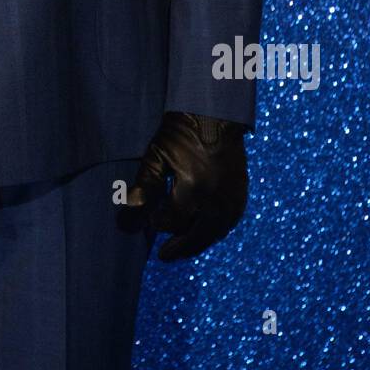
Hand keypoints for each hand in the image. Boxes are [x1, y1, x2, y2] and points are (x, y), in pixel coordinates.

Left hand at [121, 111, 247, 259]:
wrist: (215, 114)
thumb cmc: (182, 132)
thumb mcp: (158, 154)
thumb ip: (145, 184)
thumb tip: (129, 208)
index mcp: (193, 188)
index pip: (173, 221)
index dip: (159, 224)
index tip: (149, 221)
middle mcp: (216, 198)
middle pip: (197, 235)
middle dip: (179, 247)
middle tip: (164, 256)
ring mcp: (232, 197)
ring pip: (215, 232)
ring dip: (198, 241)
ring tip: (181, 247)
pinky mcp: (241, 193)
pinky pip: (229, 222)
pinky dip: (215, 230)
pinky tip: (204, 232)